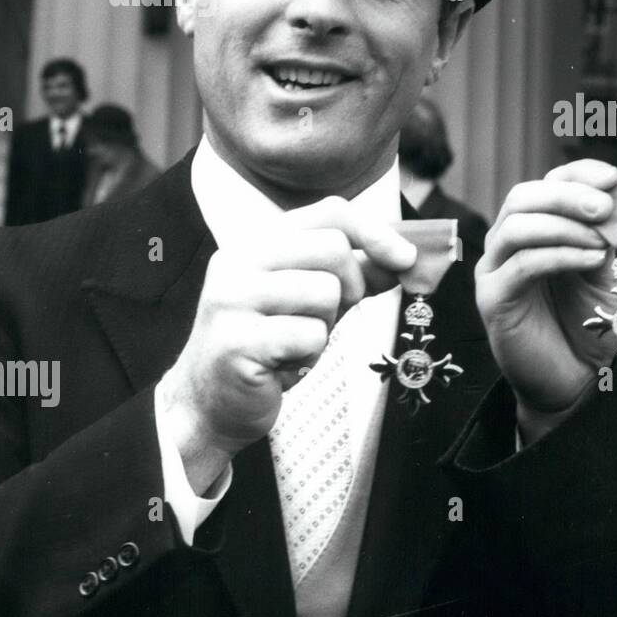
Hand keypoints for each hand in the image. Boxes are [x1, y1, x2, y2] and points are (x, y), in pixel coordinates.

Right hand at [160, 196, 416, 491]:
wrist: (211, 404)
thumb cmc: (269, 348)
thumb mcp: (316, 303)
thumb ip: (356, 275)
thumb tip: (405, 256)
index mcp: (257, 243)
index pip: (331, 213)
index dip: (377, 233)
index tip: (405, 259)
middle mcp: (238, 261)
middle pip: (334, 249)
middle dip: (351, 288)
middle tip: (327, 319)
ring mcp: (231, 299)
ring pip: (326, 292)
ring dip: (325, 328)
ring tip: (295, 345)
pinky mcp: (235, 340)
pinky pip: (310, 335)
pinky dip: (309, 356)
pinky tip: (282, 366)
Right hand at [475, 159, 616, 442]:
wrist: (576, 380)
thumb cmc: (588, 324)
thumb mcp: (607, 272)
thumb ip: (609, 236)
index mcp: (533, 230)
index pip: (546, 184)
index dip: (578, 174)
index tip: (614, 177)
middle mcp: (506, 245)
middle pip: (523, 197)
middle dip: (568, 195)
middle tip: (605, 206)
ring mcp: (494, 271)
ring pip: (516, 226)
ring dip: (564, 225)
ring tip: (601, 240)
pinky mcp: (493, 300)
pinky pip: (522, 265)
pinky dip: (560, 255)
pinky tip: (591, 259)